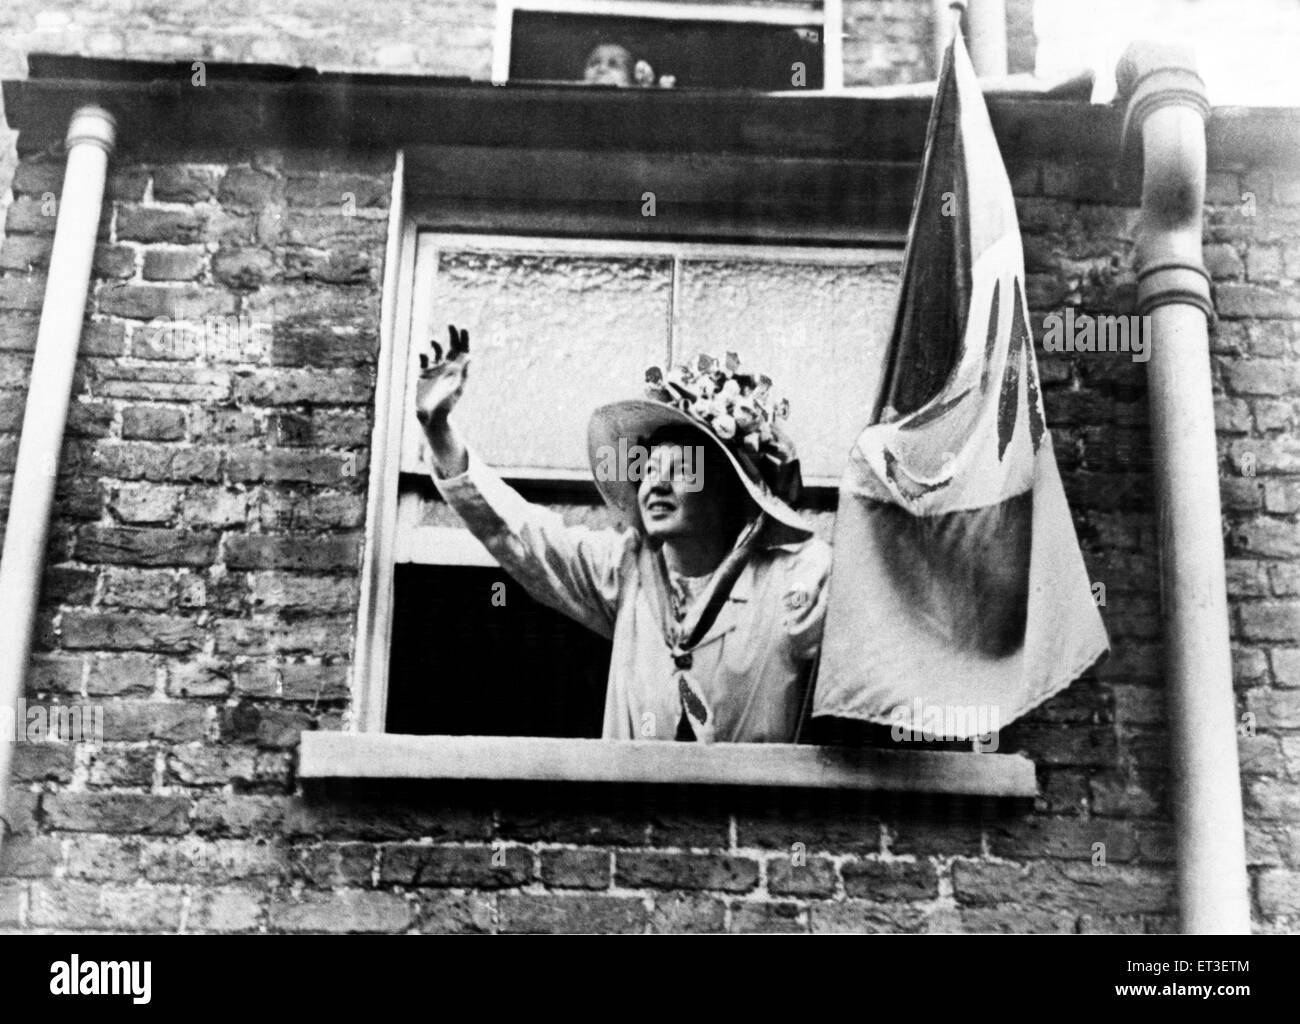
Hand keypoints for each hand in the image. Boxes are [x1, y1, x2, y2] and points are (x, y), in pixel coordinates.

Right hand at [416, 325, 470, 477]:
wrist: (432, 419)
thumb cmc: (445, 406)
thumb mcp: (455, 388)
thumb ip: (461, 372)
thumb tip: (469, 357)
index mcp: (458, 371)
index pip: (463, 351)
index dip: (464, 339)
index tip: (463, 327)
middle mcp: (448, 369)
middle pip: (452, 348)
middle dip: (453, 336)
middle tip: (451, 324)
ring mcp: (435, 371)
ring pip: (437, 352)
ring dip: (436, 344)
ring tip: (433, 340)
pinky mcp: (422, 375)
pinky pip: (424, 360)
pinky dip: (423, 354)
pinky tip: (422, 354)